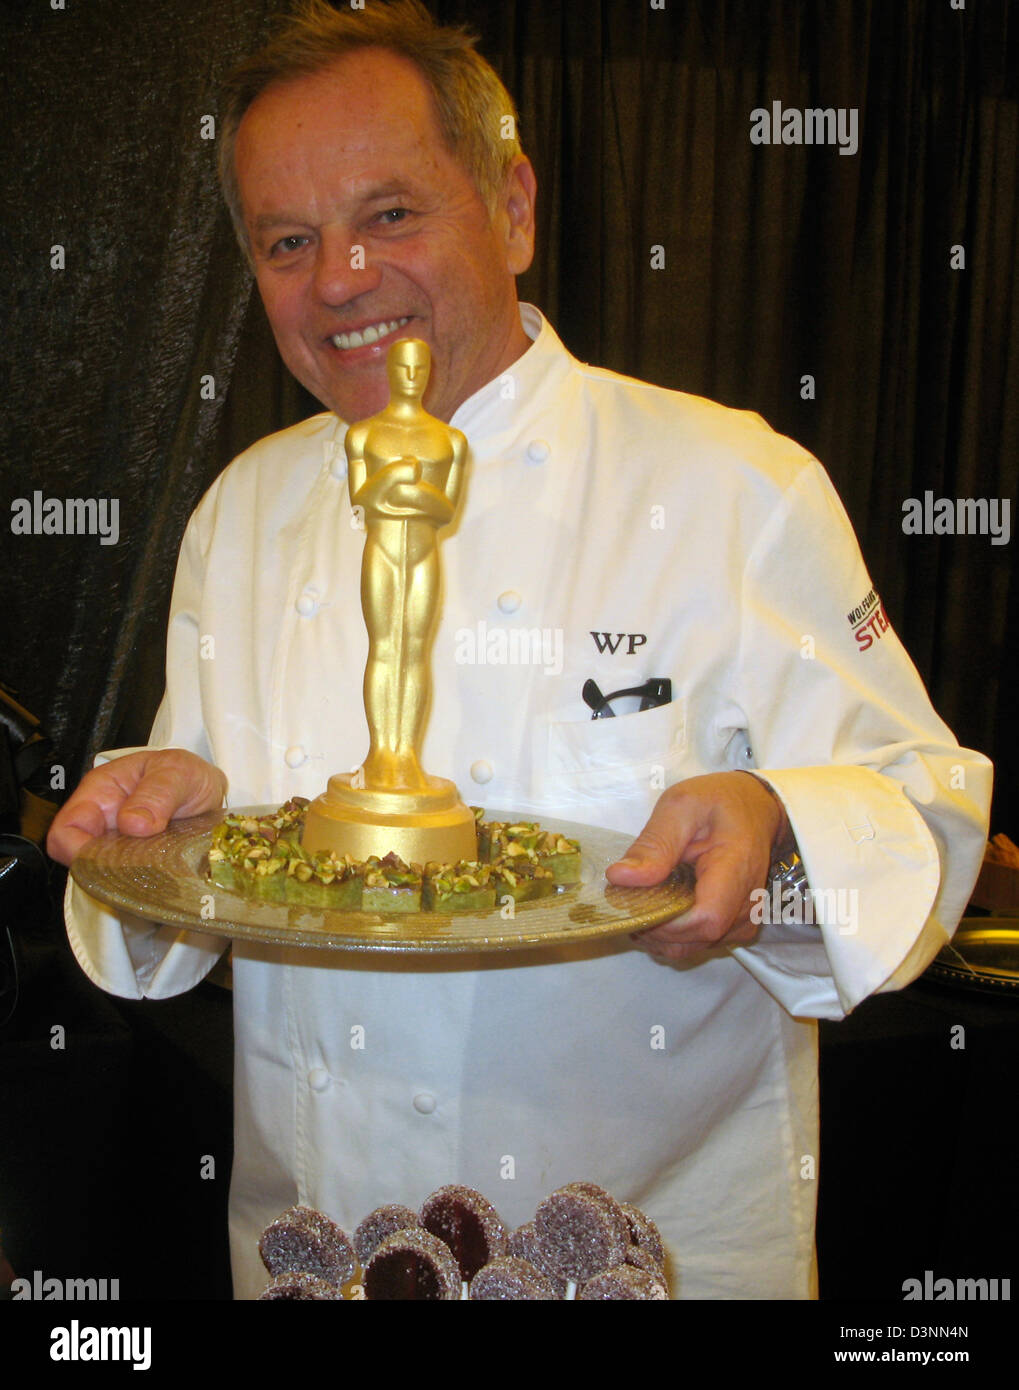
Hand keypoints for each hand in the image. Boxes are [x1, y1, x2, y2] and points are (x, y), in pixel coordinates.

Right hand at [46, 748, 226, 865]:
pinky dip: (141, 883)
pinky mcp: (136, 862)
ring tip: (157, 873)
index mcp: (101, 792)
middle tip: (140, 871)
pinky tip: (160, 879)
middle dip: (105, 871)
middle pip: (81, 859)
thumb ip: (157, 792)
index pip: (66, 830)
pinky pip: (127, 880)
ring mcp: (119, 844)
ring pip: (104, 874)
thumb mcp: (178, 772)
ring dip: (127, 879)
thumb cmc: (186, 775)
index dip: (76, 851)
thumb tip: (131, 823)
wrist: (210, 791)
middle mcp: (104, 822)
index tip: (106, 862)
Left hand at [605, 772, 789, 962]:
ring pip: (694, 946)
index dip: (665, 923)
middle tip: (626, 900)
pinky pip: (700, 942)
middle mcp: (748, 904)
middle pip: (696, 938)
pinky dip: (672, 933)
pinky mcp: (737, 926)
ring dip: (659, 934)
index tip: (634, 904)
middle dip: (653, 929)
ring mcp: (744, 919)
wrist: (755, 808)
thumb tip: (619, 878)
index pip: (706, 920)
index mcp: (737, 869)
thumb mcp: (681, 806)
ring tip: (640, 902)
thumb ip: (654, 844)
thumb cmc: (719, 803)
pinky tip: (659, 907)